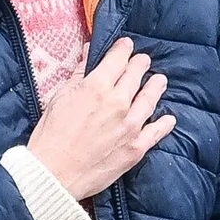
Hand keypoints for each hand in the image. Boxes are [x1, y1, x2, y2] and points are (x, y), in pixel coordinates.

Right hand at [27, 37, 175, 201]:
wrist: (53, 173)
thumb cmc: (51, 136)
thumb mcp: (59, 97)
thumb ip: (78, 74)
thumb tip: (88, 53)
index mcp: (97, 86)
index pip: (118, 58)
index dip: (123, 48)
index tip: (126, 45)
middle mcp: (118, 102)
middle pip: (136, 75)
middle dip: (140, 64)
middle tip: (143, 61)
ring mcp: (130, 125)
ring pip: (150, 98)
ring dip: (155, 86)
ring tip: (159, 81)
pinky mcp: (135, 147)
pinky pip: (156, 131)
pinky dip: (164, 123)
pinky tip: (168, 119)